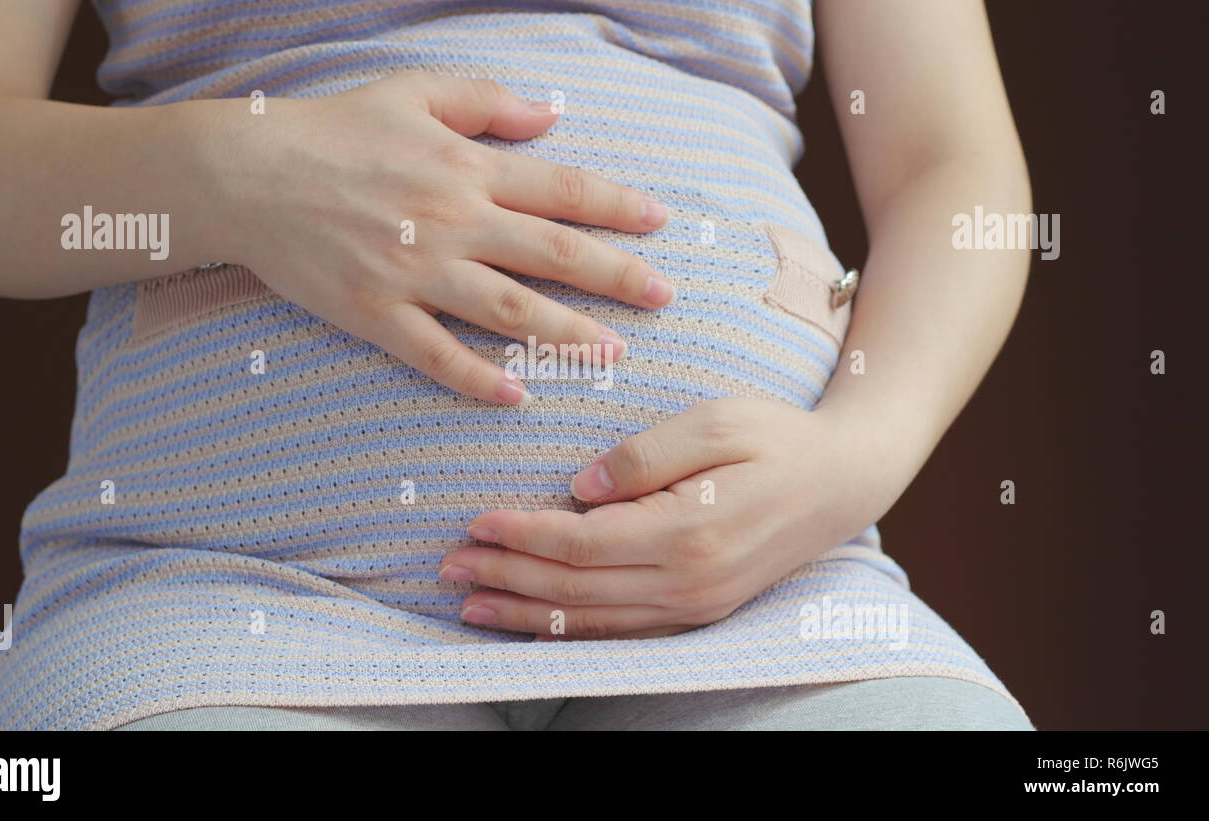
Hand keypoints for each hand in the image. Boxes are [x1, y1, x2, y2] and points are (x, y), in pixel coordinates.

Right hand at [209, 71, 675, 403]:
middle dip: (616, 277)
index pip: (561, 190)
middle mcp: (451, 220)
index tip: (659, 225)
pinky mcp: (376, 313)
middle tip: (664, 299)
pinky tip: (518, 397)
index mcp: (465, 167)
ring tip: (614, 353)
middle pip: (553, 253)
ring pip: (509, 309)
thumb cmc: (334, 129)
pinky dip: (478, 379)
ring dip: (567, 334)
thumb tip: (551, 117)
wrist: (248, 174)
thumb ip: (486, 101)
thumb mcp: (413, 92)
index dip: (617, 207)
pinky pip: (437, 355)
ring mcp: (415, 272)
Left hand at [438, 397, 904, 638]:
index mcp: (688, 532)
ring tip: (472, 606)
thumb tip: (577, 486)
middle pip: (575, 589)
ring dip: (527, 614)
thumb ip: (644, 455)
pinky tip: (536, 624)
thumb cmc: (778, 438)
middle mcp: (689, 583)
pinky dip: (572, 631)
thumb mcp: (716, 419)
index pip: (580, 543)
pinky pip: (623, 633)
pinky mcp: (701, 612)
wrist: (844, 480)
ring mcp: (697, 606)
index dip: (520, 535)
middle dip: (505, 579)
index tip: (472, 522)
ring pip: (593, 621)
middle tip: (448, 569)